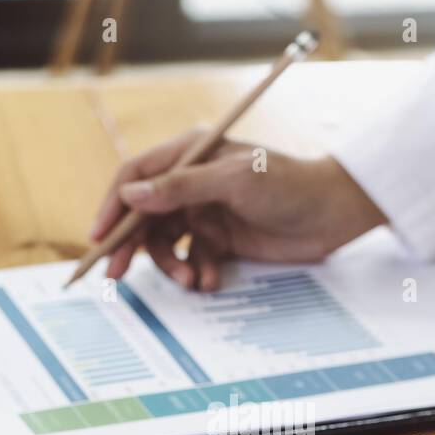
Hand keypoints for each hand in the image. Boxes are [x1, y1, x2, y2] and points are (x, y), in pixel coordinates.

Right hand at [89, 129, 384, 290]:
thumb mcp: (232, 182)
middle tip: (115, 275)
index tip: (100, 237)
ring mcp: (205, 211)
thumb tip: (131, 195)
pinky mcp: (221, 239)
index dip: (113, 206)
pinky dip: (197, 272)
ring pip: (167, 243)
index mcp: (190, 154)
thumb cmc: (288, 185)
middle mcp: (192, 182)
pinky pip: (193, 258)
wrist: (334, 213)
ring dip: (172, 265)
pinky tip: (211, 279)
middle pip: (144, 215)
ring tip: (190, 280)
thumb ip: (180, 188)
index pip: (136, 178)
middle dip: (131, 246)